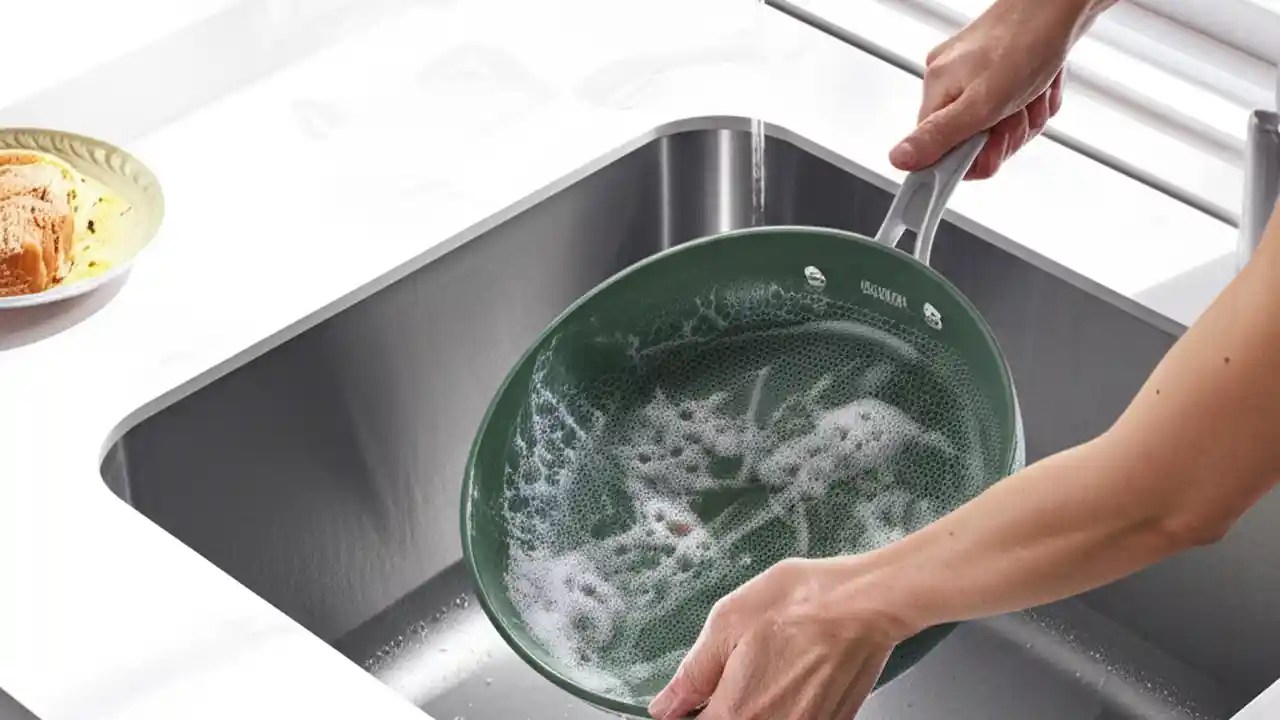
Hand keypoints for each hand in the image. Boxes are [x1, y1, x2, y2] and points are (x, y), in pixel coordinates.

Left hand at [647, 557, 911, 719]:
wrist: (867, 603)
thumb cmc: (803, 602)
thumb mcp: (728, 622)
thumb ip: (691, 674)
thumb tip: (664, 706)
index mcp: (737, 712)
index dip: (687, 713)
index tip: (693, 699)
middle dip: (722, 708)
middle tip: (732, 677)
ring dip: (754, 708)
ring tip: (767, 672)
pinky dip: (783, 708)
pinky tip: (789, 678)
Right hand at [890, 0, 1100, 178]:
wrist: (1060, 6)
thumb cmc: (1025, 43)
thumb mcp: (980, 104)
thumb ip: (938, 136)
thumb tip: (898, 159)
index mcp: (936, 90)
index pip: (939, 151)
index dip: (969, 159)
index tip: (991, 155)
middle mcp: (950, 82)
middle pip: (974, 141)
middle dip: (1006, 134)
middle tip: (1019, 113)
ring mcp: (975, 75)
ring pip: (1001, 125)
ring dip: (1026, 116)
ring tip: (1033, 93)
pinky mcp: (999, 70)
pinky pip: (1014, 106)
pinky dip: (1033, 102)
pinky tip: (1039, 85)